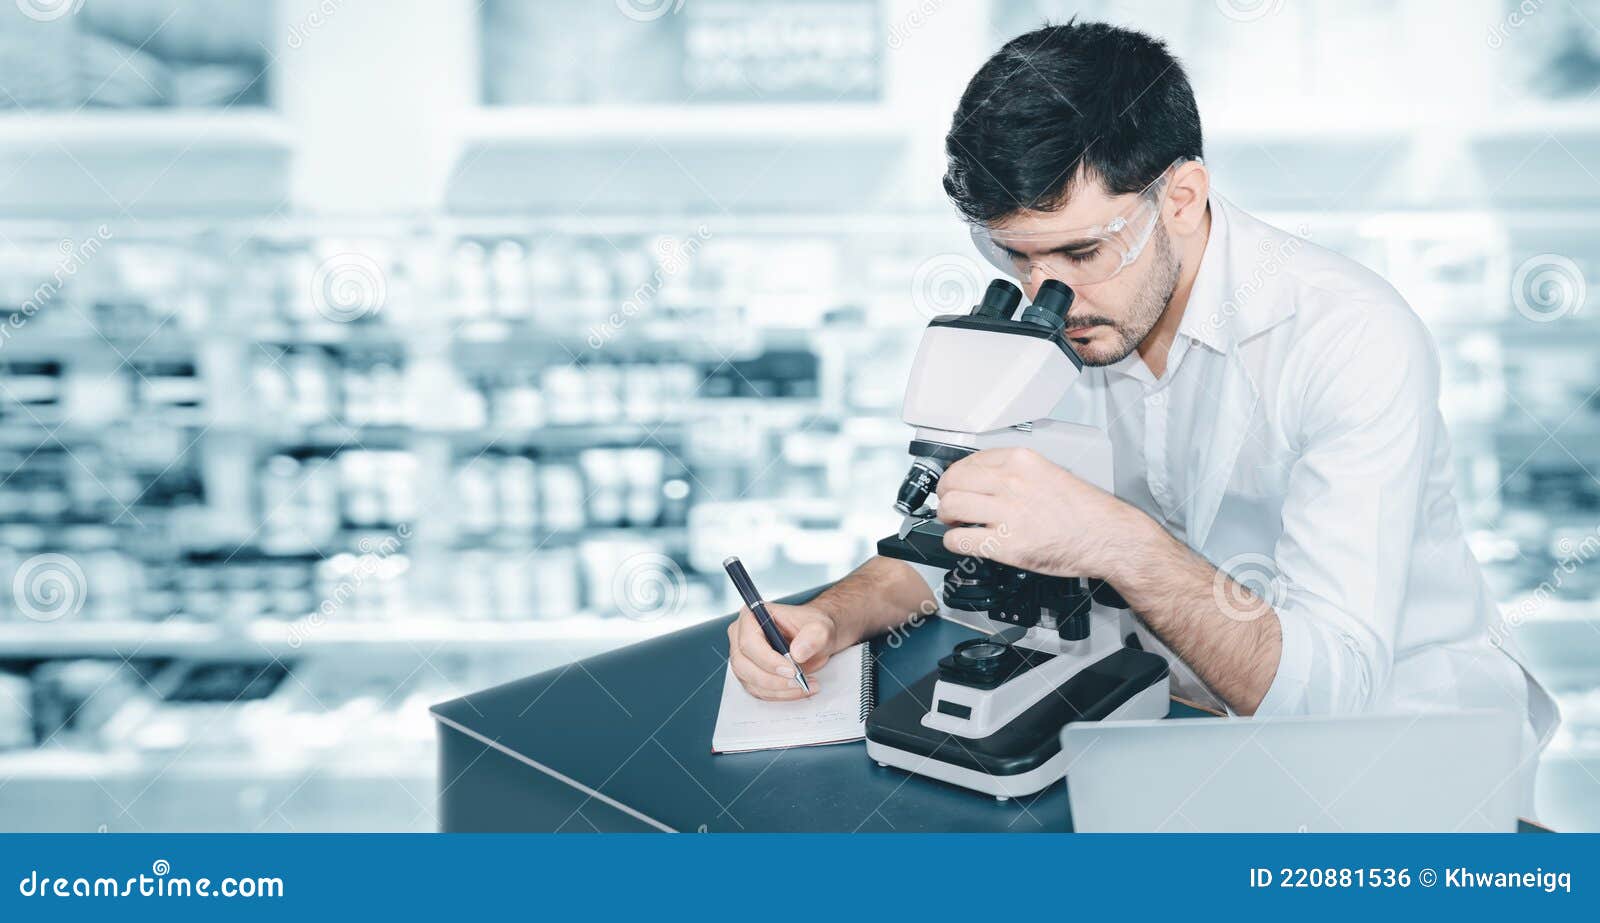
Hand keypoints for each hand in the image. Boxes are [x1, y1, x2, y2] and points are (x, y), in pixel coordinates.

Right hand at [726, 603, 841, 700]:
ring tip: (804, 685)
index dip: (768, 659)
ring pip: (750, 681)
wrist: (814, 639)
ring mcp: (742, 657)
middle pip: (743, 664)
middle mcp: (741, 636)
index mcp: (752, 616)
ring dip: (778, 689)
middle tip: (798, 682)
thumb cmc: (812, 628)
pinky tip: (797, 689)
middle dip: (772, 679)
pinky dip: (779, 694)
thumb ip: (813, 637)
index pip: (749, 642)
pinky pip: (758, 690)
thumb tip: (798, 652)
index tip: (791, 670)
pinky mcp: (749, 674)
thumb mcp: (820, 628)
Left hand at [935, 446, 1153, 580]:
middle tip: (949, 505)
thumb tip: (985, 481)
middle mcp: (1011, 482)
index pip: (968, 460)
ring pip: (950, 507)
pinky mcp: (1006, 544)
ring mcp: (1008, 513)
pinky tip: (964, 542)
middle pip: (953, 481)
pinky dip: (954, 542)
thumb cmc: (1085, 511)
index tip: (957, 485)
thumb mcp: (1050, 473)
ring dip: (946, 518)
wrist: (1107, 537)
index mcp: (1022, 461)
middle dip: (945, 495)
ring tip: (955, 523)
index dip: (957, 476)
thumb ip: (1016, 473)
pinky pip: (959, 540)